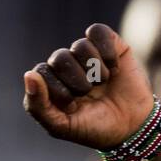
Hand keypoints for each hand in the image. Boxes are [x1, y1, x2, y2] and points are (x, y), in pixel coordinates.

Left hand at [23, 23, 154, 149]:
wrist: (131, 127)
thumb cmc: (93, 128)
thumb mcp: (62, 126)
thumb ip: (38, 106)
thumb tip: (29, 75)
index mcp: (50, 84)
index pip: (41, 72)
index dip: (58, 89)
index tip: (72, 106)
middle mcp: (66, 66)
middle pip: (60, 57)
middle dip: (78, 81)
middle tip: (90, 94)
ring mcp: (87, 54)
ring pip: (80, 45)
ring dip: (95, 69)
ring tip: (103, 83)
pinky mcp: (109, 44)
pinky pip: (98, 32)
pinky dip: (107, 51)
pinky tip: (114, 69)